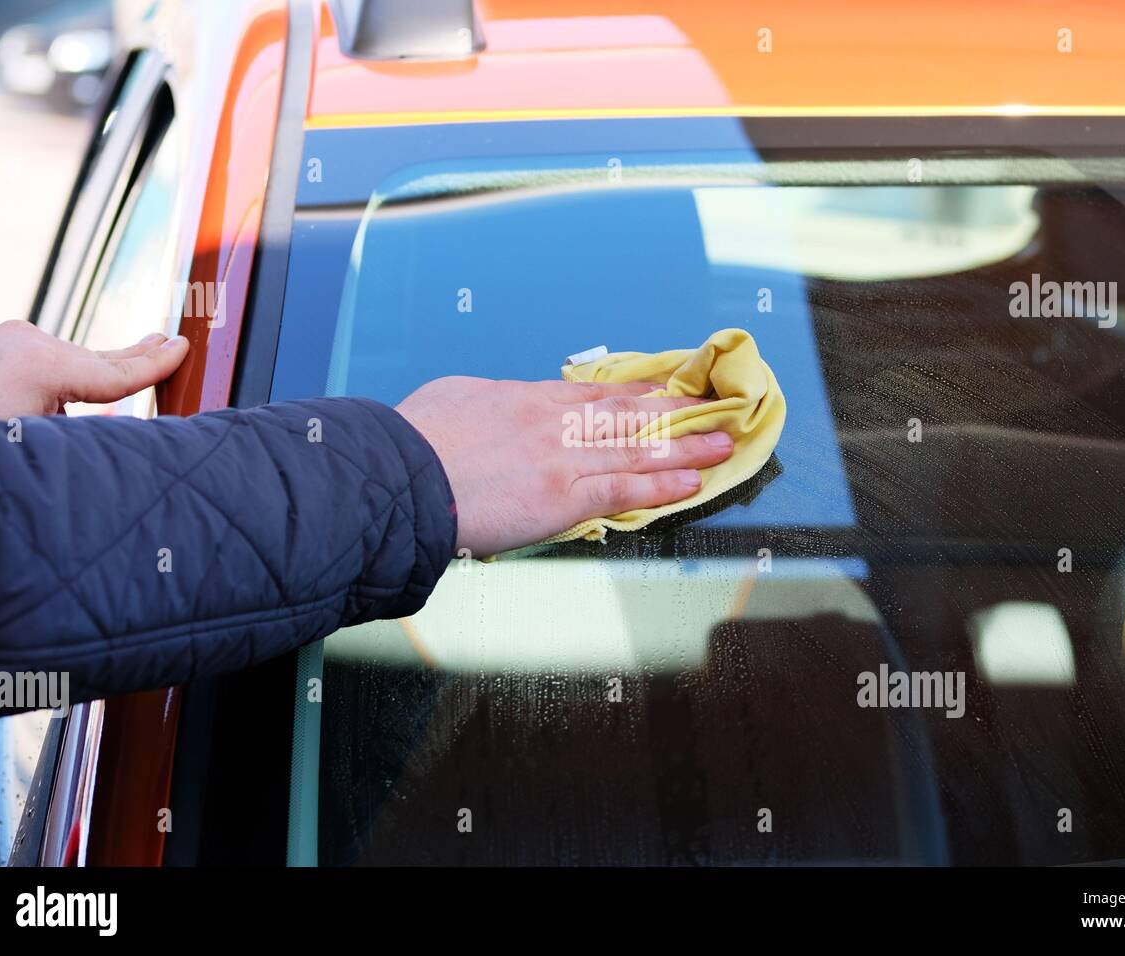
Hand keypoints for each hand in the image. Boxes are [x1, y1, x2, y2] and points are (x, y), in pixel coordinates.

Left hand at [0, 320, 188, 419]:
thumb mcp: (34, 444)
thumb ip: (83, 431)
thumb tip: (115, 428)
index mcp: (41, 364)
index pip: (115, 372)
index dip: (155, 365)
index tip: (183, 349)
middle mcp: (27, 342)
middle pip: (98, 356)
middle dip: (138, 354)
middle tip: (171, 339)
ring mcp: (9, 340)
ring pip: (74, 359)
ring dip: (103, 368)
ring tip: (144, 353)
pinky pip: (50, 360)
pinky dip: (75, 371)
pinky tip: (90, 373)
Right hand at [397, 376, 734, 555]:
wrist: (402, 474)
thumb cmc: (416, 439)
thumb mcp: (457, 399)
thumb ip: (490, 401)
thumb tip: (498, 404)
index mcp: (527, 397)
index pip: (595, 393)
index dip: (636, 393)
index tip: (662, 391)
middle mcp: (555, 422)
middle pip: (628, 414)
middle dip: (674, 413)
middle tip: (712, 409)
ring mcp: (563, 459)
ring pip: (638, 448)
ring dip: (685, 446)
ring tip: (722, 443)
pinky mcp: (563, 497)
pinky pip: (624, 489)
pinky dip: (661, 485)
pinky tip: (691, 481)